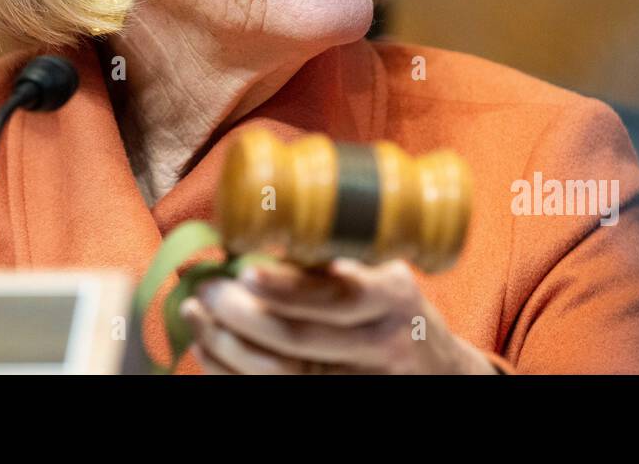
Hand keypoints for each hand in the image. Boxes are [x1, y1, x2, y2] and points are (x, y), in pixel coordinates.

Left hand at [179, 256, 500, 373]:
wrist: (443, 373)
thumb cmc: (399, 312)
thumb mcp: (388, 276)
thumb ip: (341, 261)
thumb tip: (261, 234)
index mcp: (393, 297)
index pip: (335, 297)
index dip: (285, 288)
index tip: (244, 272)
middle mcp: (381, 343)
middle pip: (298, 340)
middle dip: (240, 316)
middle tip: (207, 291)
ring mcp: (360, 382)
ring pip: (280, 374)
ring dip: (227, 346)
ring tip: (196, 316)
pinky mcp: (340, 404)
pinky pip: (277, 394)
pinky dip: (235, 374)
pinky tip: (210, 351)